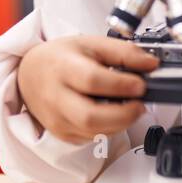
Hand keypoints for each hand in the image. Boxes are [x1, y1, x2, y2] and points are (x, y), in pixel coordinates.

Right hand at [17, 35, 159, 143]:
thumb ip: (124, 52)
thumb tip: (151, 63)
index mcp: (62, 68)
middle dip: (124, 114)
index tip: (141, 84)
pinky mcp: (63, 134)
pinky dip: (110, 129)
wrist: (30, 74)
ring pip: (94, 132)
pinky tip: (114, 114)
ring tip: (130, 107)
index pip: (92, 81)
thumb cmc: (61, 58)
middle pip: (90, 116)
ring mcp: (57, 120)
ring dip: (121, 123)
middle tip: (140, 104)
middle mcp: (56, 98)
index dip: (121, 85)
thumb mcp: (92, 44)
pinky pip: (92, 138)